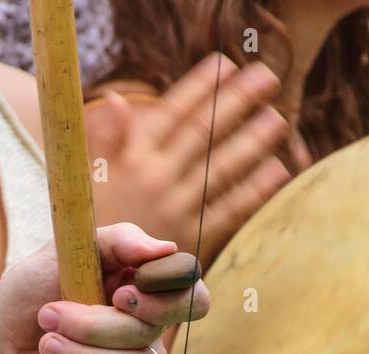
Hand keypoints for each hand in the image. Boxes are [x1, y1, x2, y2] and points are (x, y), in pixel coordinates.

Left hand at [0, 223, 209, 353]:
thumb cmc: (32, 289)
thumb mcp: (68, 250)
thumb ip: (118, 240)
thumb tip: (163, 248)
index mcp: (146, 290)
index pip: (190, 295)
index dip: (164, 296)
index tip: (121, 292)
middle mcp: (148, 332)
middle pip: (151, 336)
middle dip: (99, 327)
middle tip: (51, 315)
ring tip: (45, 343)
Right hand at [87, 55, 290, 263]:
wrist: (96, 274)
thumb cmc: (96, 218)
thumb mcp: (90, 176)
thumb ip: (108, 138)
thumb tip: (117, 98)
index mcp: (132, 158)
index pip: (172, 112)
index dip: (201, 86)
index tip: (226, 64)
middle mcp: (156, 179)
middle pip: (204, 132)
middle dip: (238, 101)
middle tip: (267, 77)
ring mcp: (176, 209)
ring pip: (223, 167)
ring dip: (254, 140)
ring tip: (278, 119)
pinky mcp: (192, 239)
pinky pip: (230, 209)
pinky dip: (256, 189)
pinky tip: (278, 169)